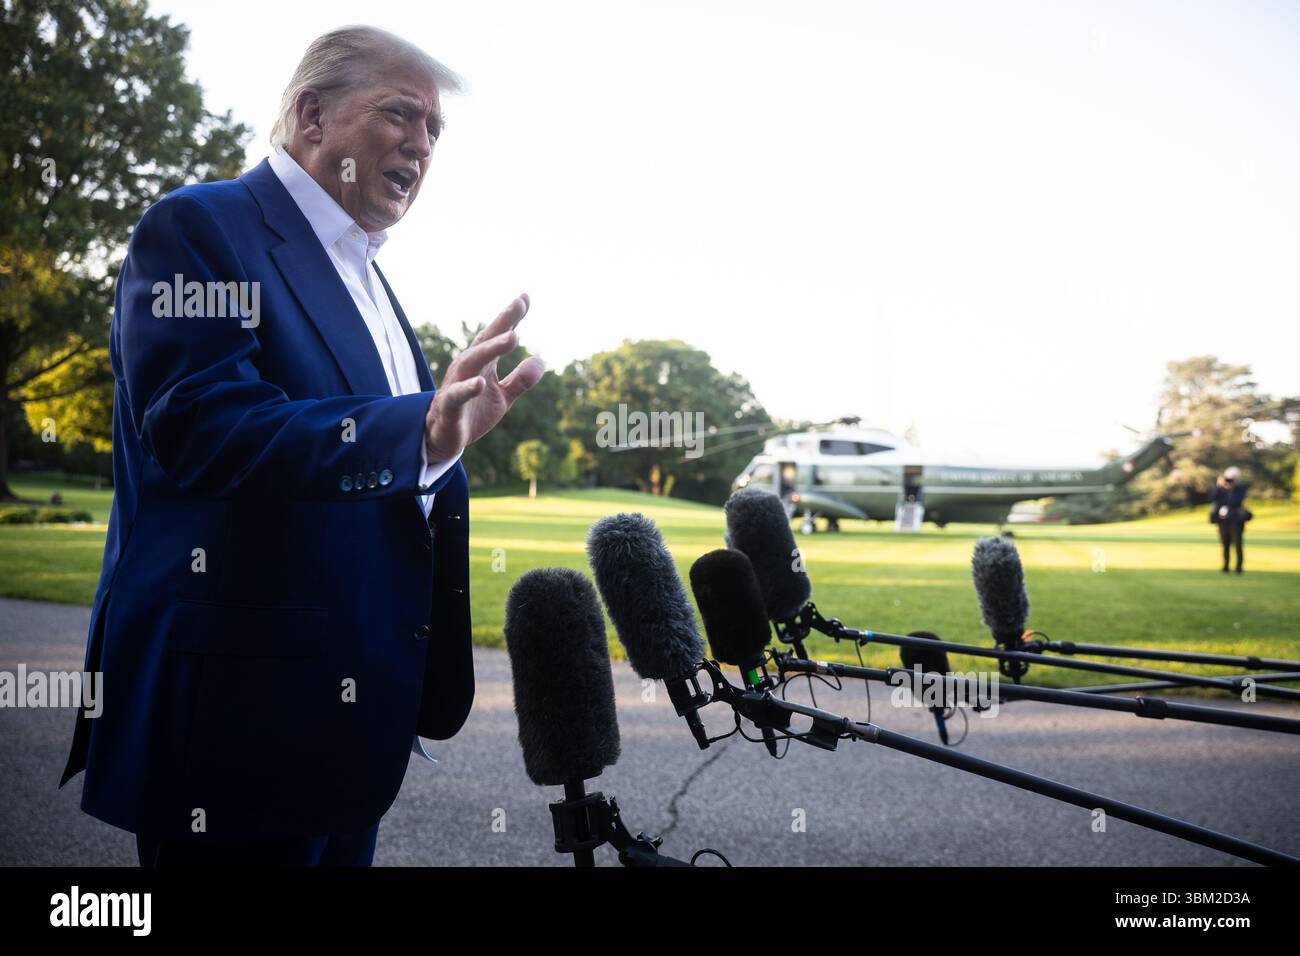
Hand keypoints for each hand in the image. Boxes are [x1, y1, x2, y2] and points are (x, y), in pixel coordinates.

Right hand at [424, 293, 544, 461]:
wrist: (443, 437)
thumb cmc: (473, 411)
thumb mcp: (503, 397)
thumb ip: (521, 380)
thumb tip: (541, 360)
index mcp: (482, 363)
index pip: (497, 335)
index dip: (510, 316)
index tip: (525, 296)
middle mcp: (468, 367)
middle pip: (485, 341)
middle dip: (502, 323)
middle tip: (518, 305)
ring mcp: (457, 384)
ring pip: (473, 362)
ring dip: (492, 348)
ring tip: (513, 337)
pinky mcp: (449, 406)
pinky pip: (457, 395)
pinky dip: (468, 388)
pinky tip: (481, 383)